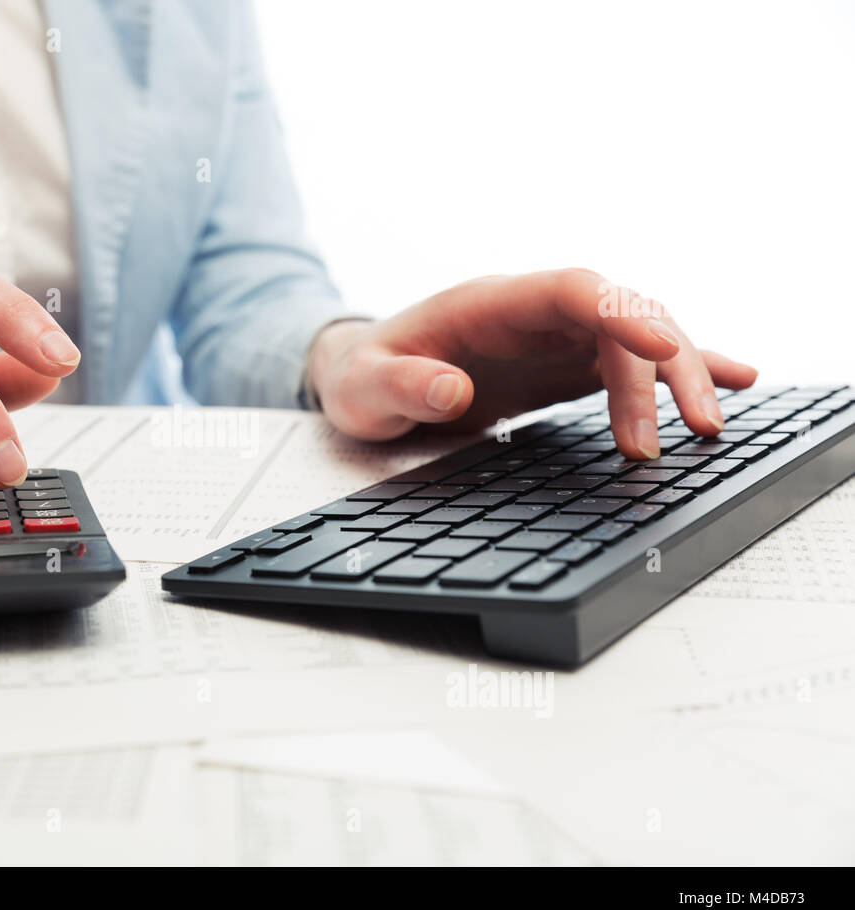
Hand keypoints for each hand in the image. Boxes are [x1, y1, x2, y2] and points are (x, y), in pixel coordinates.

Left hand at [307, 268, 757, 458]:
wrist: (366, 375)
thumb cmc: (363, 376)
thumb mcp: (365, 388)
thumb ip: (403, 385)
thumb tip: (452, 390)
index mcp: (491, 302)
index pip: (571, 290)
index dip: (620, 313)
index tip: (665, 348)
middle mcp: (535, 311)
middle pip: (621, 317)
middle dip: (665, 367)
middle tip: (688, 431)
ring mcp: (557, 336)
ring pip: (638, 341)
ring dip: (680, 377)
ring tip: (709, 427)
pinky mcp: (567, 365)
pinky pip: (633, 363)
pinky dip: (681, 371)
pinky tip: (735, 381)